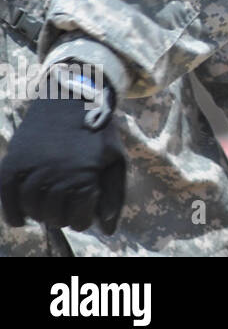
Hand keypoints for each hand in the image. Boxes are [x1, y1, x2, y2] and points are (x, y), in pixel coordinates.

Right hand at [0, 73, 124, 233]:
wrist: (72, 97)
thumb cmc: (98, 131)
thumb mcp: (116, 160)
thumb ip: (113, 196)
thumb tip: (108, 231)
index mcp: (84, 176)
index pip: (79, 218)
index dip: (82, 219)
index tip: (83, 213)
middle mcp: (55, 175)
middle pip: (53, 216)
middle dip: (61, 217)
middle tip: (65, 210)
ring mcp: (32, 168)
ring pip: (30, 208)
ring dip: (39, 215)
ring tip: (47, 211)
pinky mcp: (14, 160)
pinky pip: (5, 194)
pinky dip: (10, 211)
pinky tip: (19, 219)